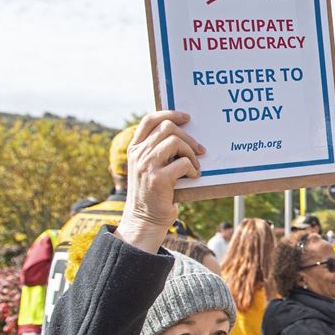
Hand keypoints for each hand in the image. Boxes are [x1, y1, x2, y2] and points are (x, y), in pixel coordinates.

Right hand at [115, 111, 204, 252]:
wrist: (145, 220)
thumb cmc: (154, 194)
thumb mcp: (150, 168)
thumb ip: (158, 152)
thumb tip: (184, 135)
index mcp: (135, 149)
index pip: (149, 120)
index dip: (169, 113)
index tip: (186, 117)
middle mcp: (138, 155)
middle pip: (167, 128)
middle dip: (188, 137)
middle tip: (200, 150)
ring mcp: (146, 166)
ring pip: (175, 142)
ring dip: (191, 153)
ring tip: (195, 167)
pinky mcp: (158, 179)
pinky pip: (184, 163)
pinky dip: (193, 169)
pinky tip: (193, 178)